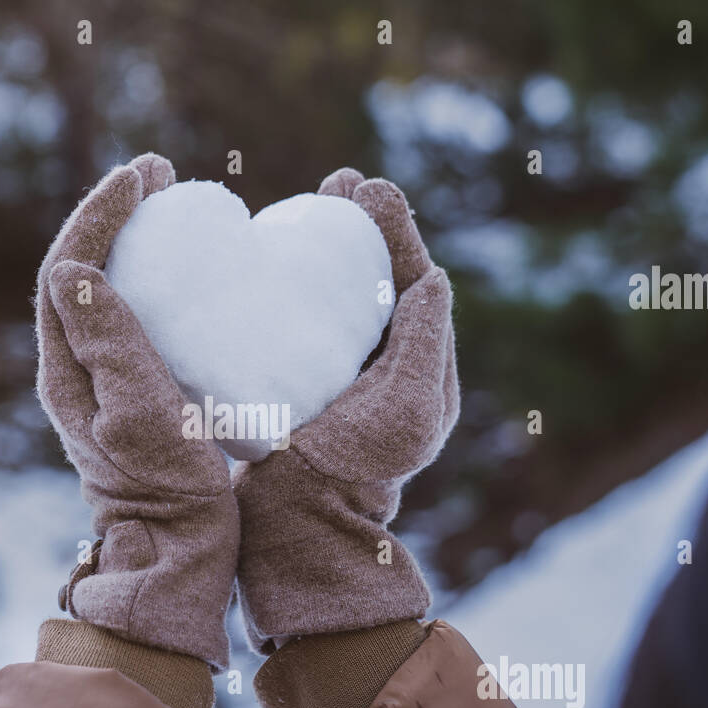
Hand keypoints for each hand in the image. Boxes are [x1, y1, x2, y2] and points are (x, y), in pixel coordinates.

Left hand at [35, 154, 237, 669]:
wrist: (175, 552)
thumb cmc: (168, 488)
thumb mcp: (140, 414)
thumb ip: (109, 346)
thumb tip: (73, 268)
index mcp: (67, 371)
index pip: (68, 268)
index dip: (100, 214)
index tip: (145, 177)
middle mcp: (75, 370)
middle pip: (79, 270)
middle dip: (112, 214)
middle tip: (157, 174)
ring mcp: (102, 383)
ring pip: (105, 290)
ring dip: (130, 241)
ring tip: (171, 204)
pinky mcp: (134, 394)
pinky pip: (134, 317)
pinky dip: (155, 281)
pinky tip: (191, 274)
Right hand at [233, 168, 458, 650]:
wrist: (301, 527)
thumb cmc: (352, 473)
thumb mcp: (402, 412)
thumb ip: (421, 347)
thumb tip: (434, 280)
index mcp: (421, 369)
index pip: (415, 282)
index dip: (395, 231)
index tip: (365, 186)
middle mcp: (390, 367)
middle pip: (382, 279)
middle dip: (365, 226)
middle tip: (338, 181)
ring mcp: (348, 377)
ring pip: (347, 295)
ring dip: (334, 246)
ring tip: (311, 201)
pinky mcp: (309, 385)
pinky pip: (311, 322)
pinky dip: (300, 285)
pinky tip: (273, 261)